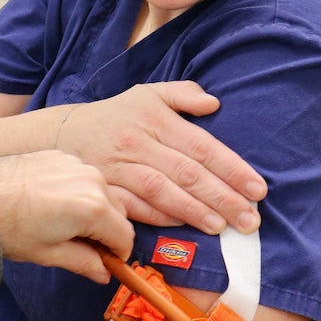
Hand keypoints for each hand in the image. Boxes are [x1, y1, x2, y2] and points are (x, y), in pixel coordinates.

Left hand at [0, 150, 133, 282]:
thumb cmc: (7, 226)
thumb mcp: (49, 254)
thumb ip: (84, 263)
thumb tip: (102, 273)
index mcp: (93, 208)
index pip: (124, 236)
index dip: (117, 254)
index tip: (106, 263)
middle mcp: (92, 180)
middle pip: (118, 212)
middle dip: (108, 232)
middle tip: (85, 247)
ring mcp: (76, 163)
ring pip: (103, 192)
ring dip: (96, 210)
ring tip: (66, 225)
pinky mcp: (61, 155)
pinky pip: (84, 177)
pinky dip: (80, 191)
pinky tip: (55, 204)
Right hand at [56, 82, 265, 233]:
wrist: (62, 132)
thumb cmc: (115, 116)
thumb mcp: (146, 94)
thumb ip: (181, 94)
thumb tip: (214, 103)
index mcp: (154, 117)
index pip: (201, 146)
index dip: (232, 169)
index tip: (258, 189)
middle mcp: (137, 141)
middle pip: (186, 172)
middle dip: (222, 197)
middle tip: (250, 219)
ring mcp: (118, 166)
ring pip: (161, 190)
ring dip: (194, 211)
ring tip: (222, 226)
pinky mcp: (102, 187)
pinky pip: (133, 205)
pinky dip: (157, 217)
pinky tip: (182, 225)